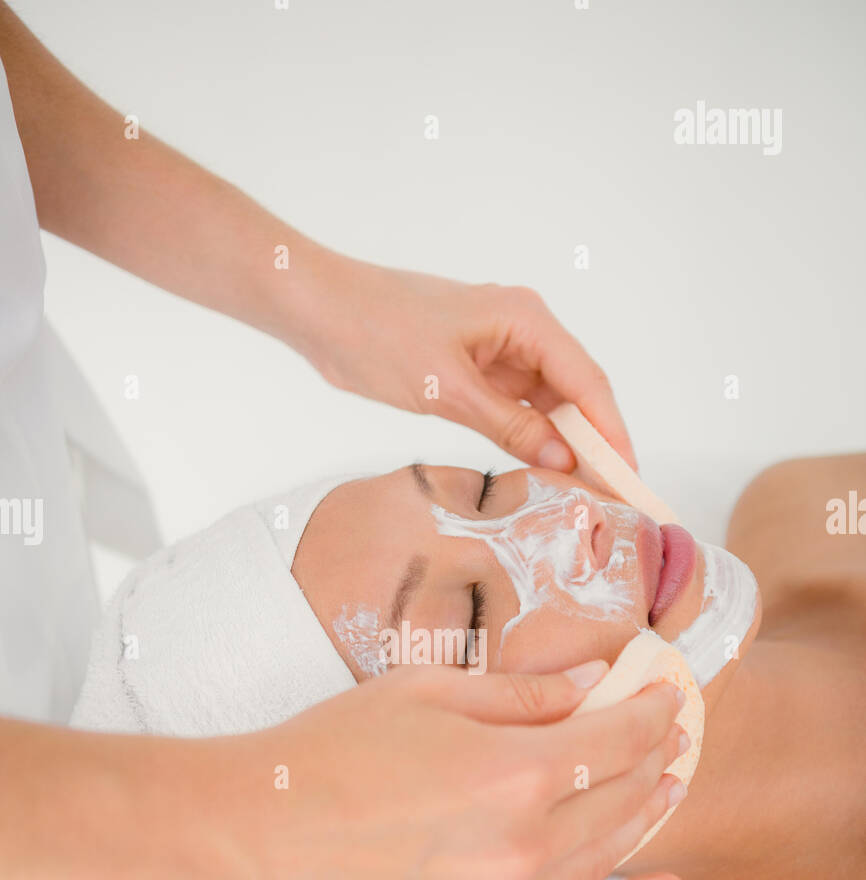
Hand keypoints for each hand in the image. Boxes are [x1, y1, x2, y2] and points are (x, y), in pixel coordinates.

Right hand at [205, 662, 683, 879]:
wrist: (254, 838)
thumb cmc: (327, 751)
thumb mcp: (424, 692)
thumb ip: (520, 694)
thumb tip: (593, 685)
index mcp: (514, 771)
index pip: (617, 740)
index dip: (653, 712)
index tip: (667, 692)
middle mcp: (523, 843)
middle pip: (620, 795)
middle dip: (653, 757)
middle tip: (668, 732)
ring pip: (605, 855)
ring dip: (646, 815)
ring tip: (667, 784)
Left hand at [292, 248, 637, 472]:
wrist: (320, 311)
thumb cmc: (377, 334)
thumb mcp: (447, 390)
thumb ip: (509, 426)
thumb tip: (563, 458)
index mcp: (525, 319)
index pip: (588, 383)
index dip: (614, 434)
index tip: (630, 477)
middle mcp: (522, 329)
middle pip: (576, 392)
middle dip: (597, 443)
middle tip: (616, 496)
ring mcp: (499, 348)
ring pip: (548, 402)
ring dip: (566, 443)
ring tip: (587, 492)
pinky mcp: (475, 366)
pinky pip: (518, 405)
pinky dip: (532, 436)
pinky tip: (544, 469)